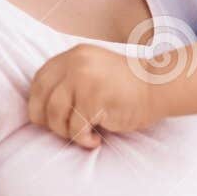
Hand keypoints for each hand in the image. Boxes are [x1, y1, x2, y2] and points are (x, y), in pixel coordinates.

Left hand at [27, 44, 160, 148]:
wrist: (158, 87)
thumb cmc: (126, 86)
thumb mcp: (93, 70)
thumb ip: (69, 79)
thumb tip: (41, 109)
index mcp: (73, 55)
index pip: (39, 81)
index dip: (38, 103)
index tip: (47, 118)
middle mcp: (75, 64)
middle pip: (41, 100)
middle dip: (48, 122)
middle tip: (65, 131)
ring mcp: (83, 80)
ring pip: (55, 116)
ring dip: (66, 133)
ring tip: (84, 134)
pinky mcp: (93, 99)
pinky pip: (75, 128)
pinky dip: (83, 140)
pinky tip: (95, 139)